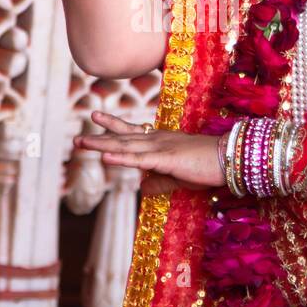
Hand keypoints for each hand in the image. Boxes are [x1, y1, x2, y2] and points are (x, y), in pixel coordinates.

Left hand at [74, 111, 222, 189]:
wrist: (229, 159)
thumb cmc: (206, 167)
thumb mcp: (178, 177)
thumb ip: (158, 182)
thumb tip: (141, 188)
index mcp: (159, 142)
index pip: (131, 134)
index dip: (111, 127)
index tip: (95, 118)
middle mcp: (156, 140)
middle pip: (122, 139)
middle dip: (99, 139)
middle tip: (77, 139)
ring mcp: (160, 148)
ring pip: (125, 147)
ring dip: (102, 145)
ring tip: (81, 143)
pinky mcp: (166, 159)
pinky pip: (139, 160)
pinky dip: (121, 159)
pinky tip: (105, 158)